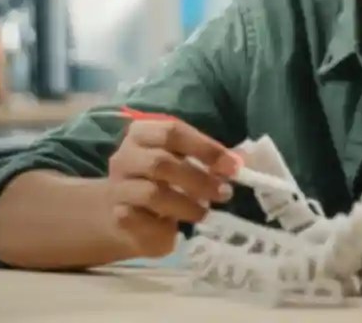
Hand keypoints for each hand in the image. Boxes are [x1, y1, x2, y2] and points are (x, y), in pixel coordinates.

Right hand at [107, 118, 238, 256]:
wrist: (123, 212)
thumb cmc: (161, 181)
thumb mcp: (186, 164)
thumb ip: (212, 161)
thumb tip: (244, 161)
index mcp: (143, 134)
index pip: (172, 131)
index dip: (204, 147)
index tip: (232, 166)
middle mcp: (125, 156)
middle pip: (161, 162)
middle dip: (199, 179)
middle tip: (224, 193)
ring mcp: (119, 186)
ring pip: (153, 193)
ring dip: (186, 205)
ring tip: (204, 213)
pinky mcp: (118, 215)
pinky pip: (143, 220)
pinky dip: (164, 226)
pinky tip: (175, 229)